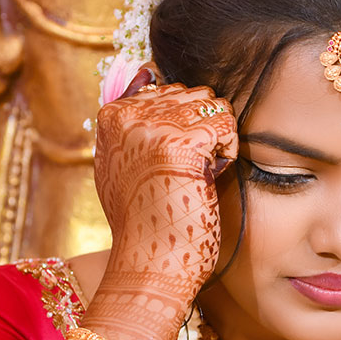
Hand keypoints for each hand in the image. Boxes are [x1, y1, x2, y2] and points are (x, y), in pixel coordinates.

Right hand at [91, 76, 238, 339]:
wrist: (149, 267)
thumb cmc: (143, 226)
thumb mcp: (121, 166)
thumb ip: (132, 123)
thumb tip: (146, 72)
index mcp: (112, 117)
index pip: (168, 89)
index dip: (182, 127)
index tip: (168, 167)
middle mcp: (129, 115)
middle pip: (193, 94)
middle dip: (202, 132)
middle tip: (184, 176)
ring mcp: (155, 126)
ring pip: (213, 106)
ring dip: (216, 143)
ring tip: (194, 178)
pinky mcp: (184, 142)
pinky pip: (227, 125)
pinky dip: (227, 156)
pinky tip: (208, 182)